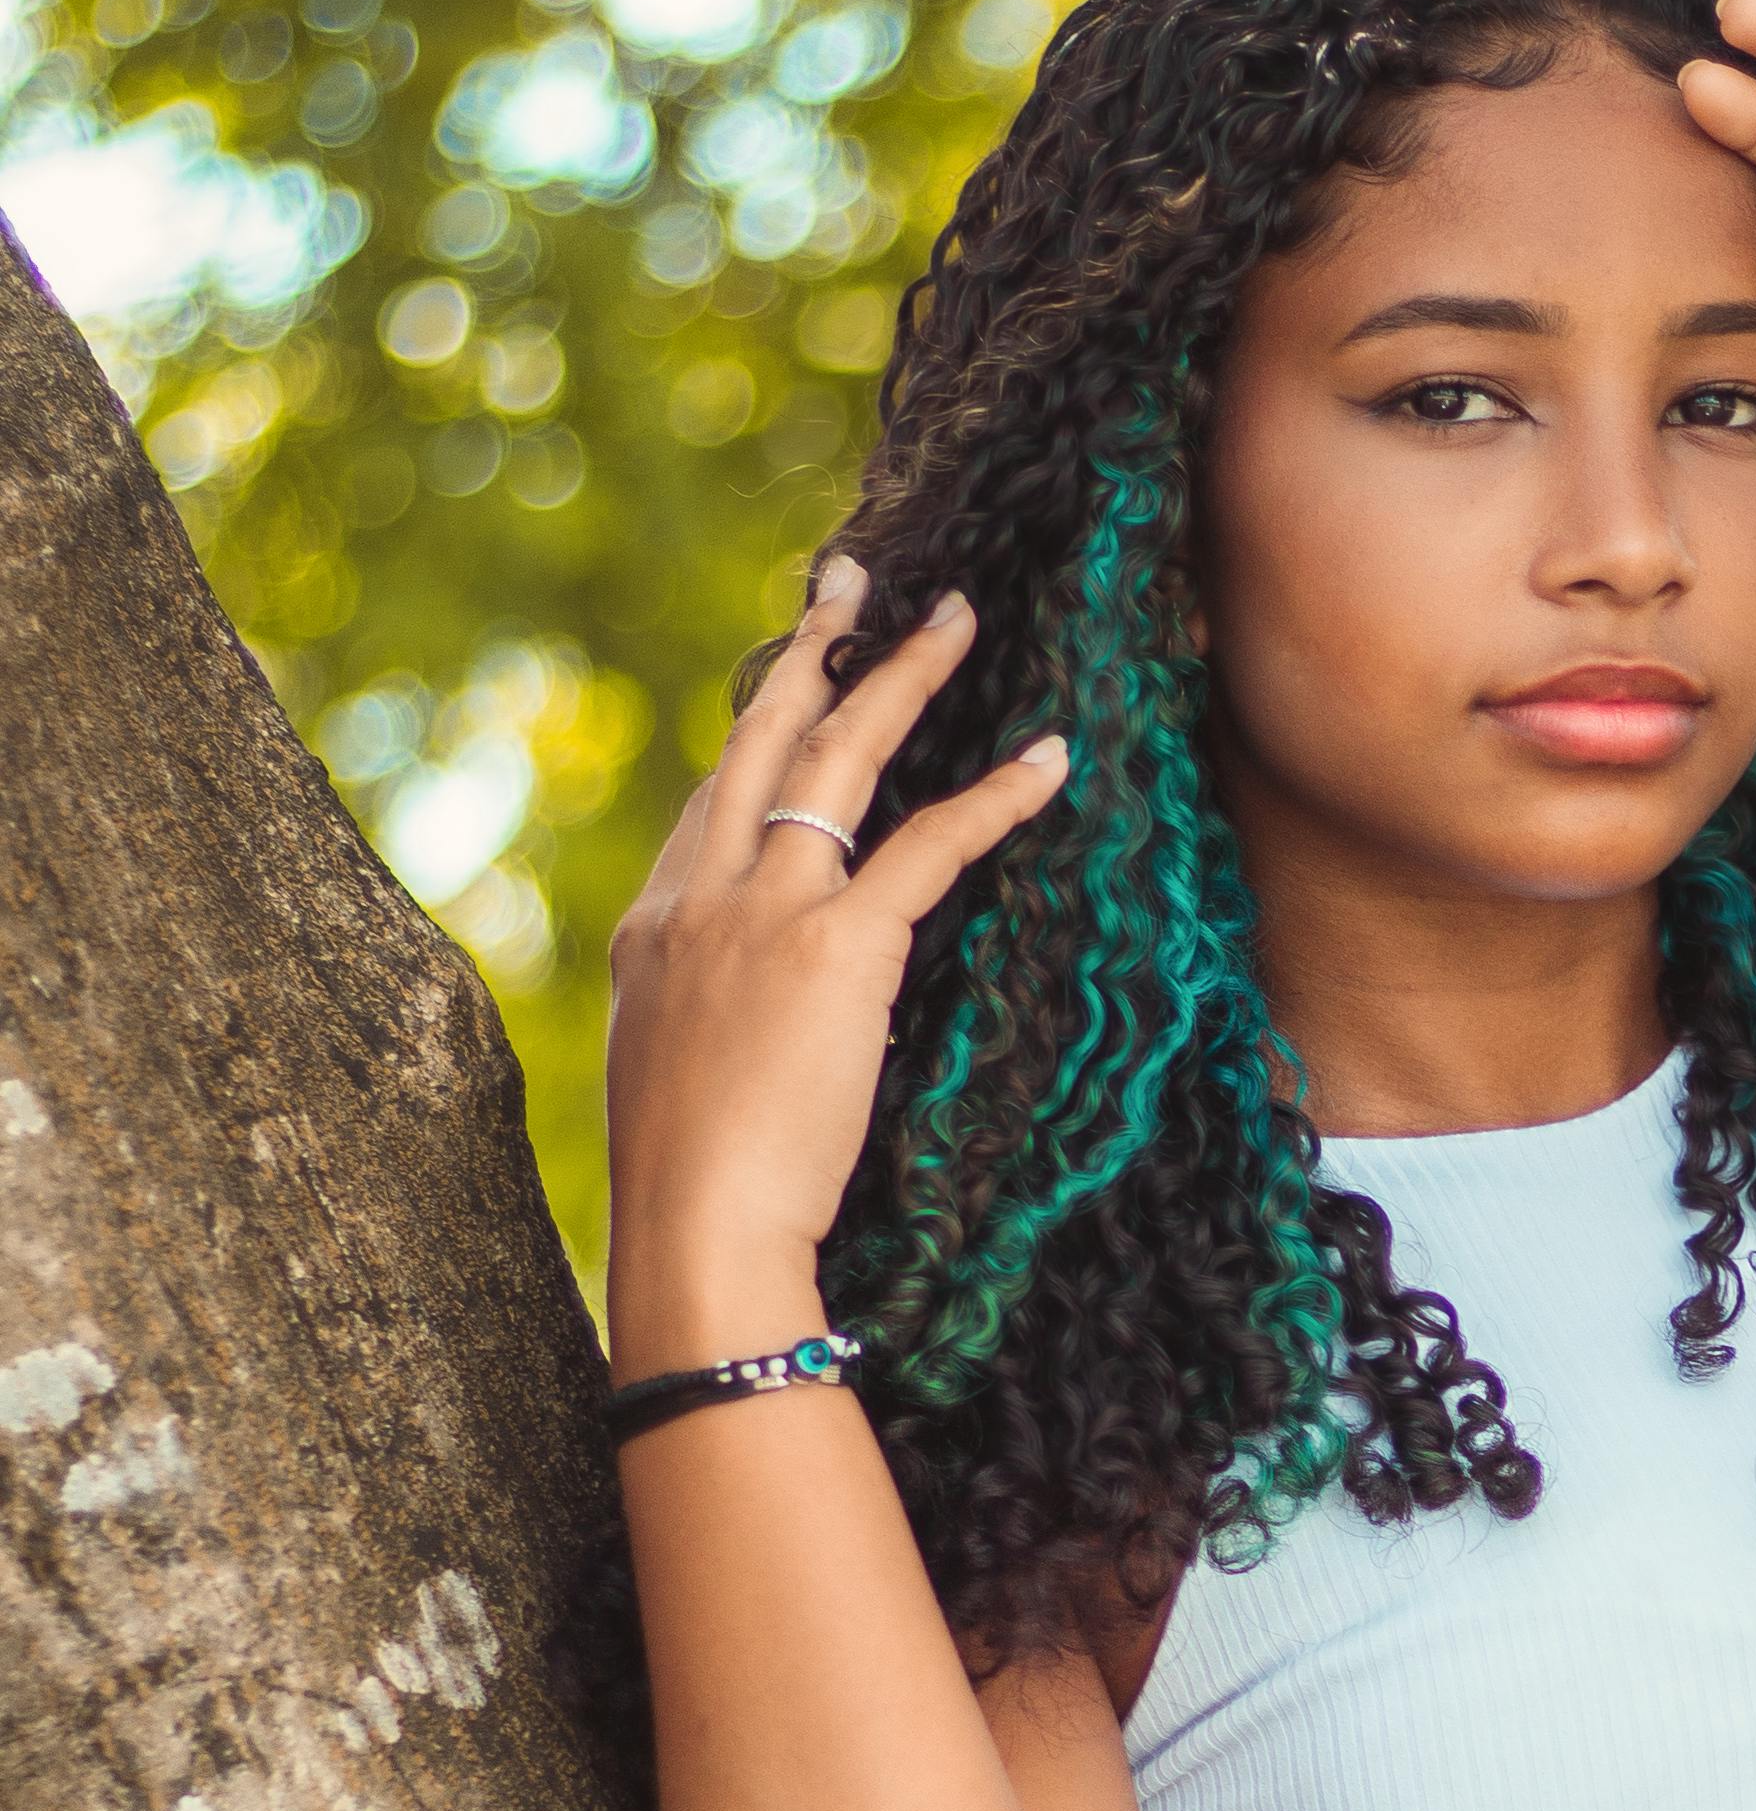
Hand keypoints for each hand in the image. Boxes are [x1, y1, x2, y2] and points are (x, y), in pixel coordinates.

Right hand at [603, 553, 1067, 1364]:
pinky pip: (929, 844)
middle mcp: (699, 898)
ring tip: (954, 617)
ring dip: (903, 677)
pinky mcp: (838, 947)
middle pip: (760, 741)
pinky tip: (1048, 758)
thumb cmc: (688, 1193)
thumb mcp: (672, 1083)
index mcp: (653, 929)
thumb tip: (748, 1031)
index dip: (760, 740)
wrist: (695, 1231)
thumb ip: (708, 1026)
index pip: (713, 804)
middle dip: (811, 651)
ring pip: (839, 758)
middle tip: (850, 579)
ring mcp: (764, 913)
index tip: (795, 689)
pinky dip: (995, 796)